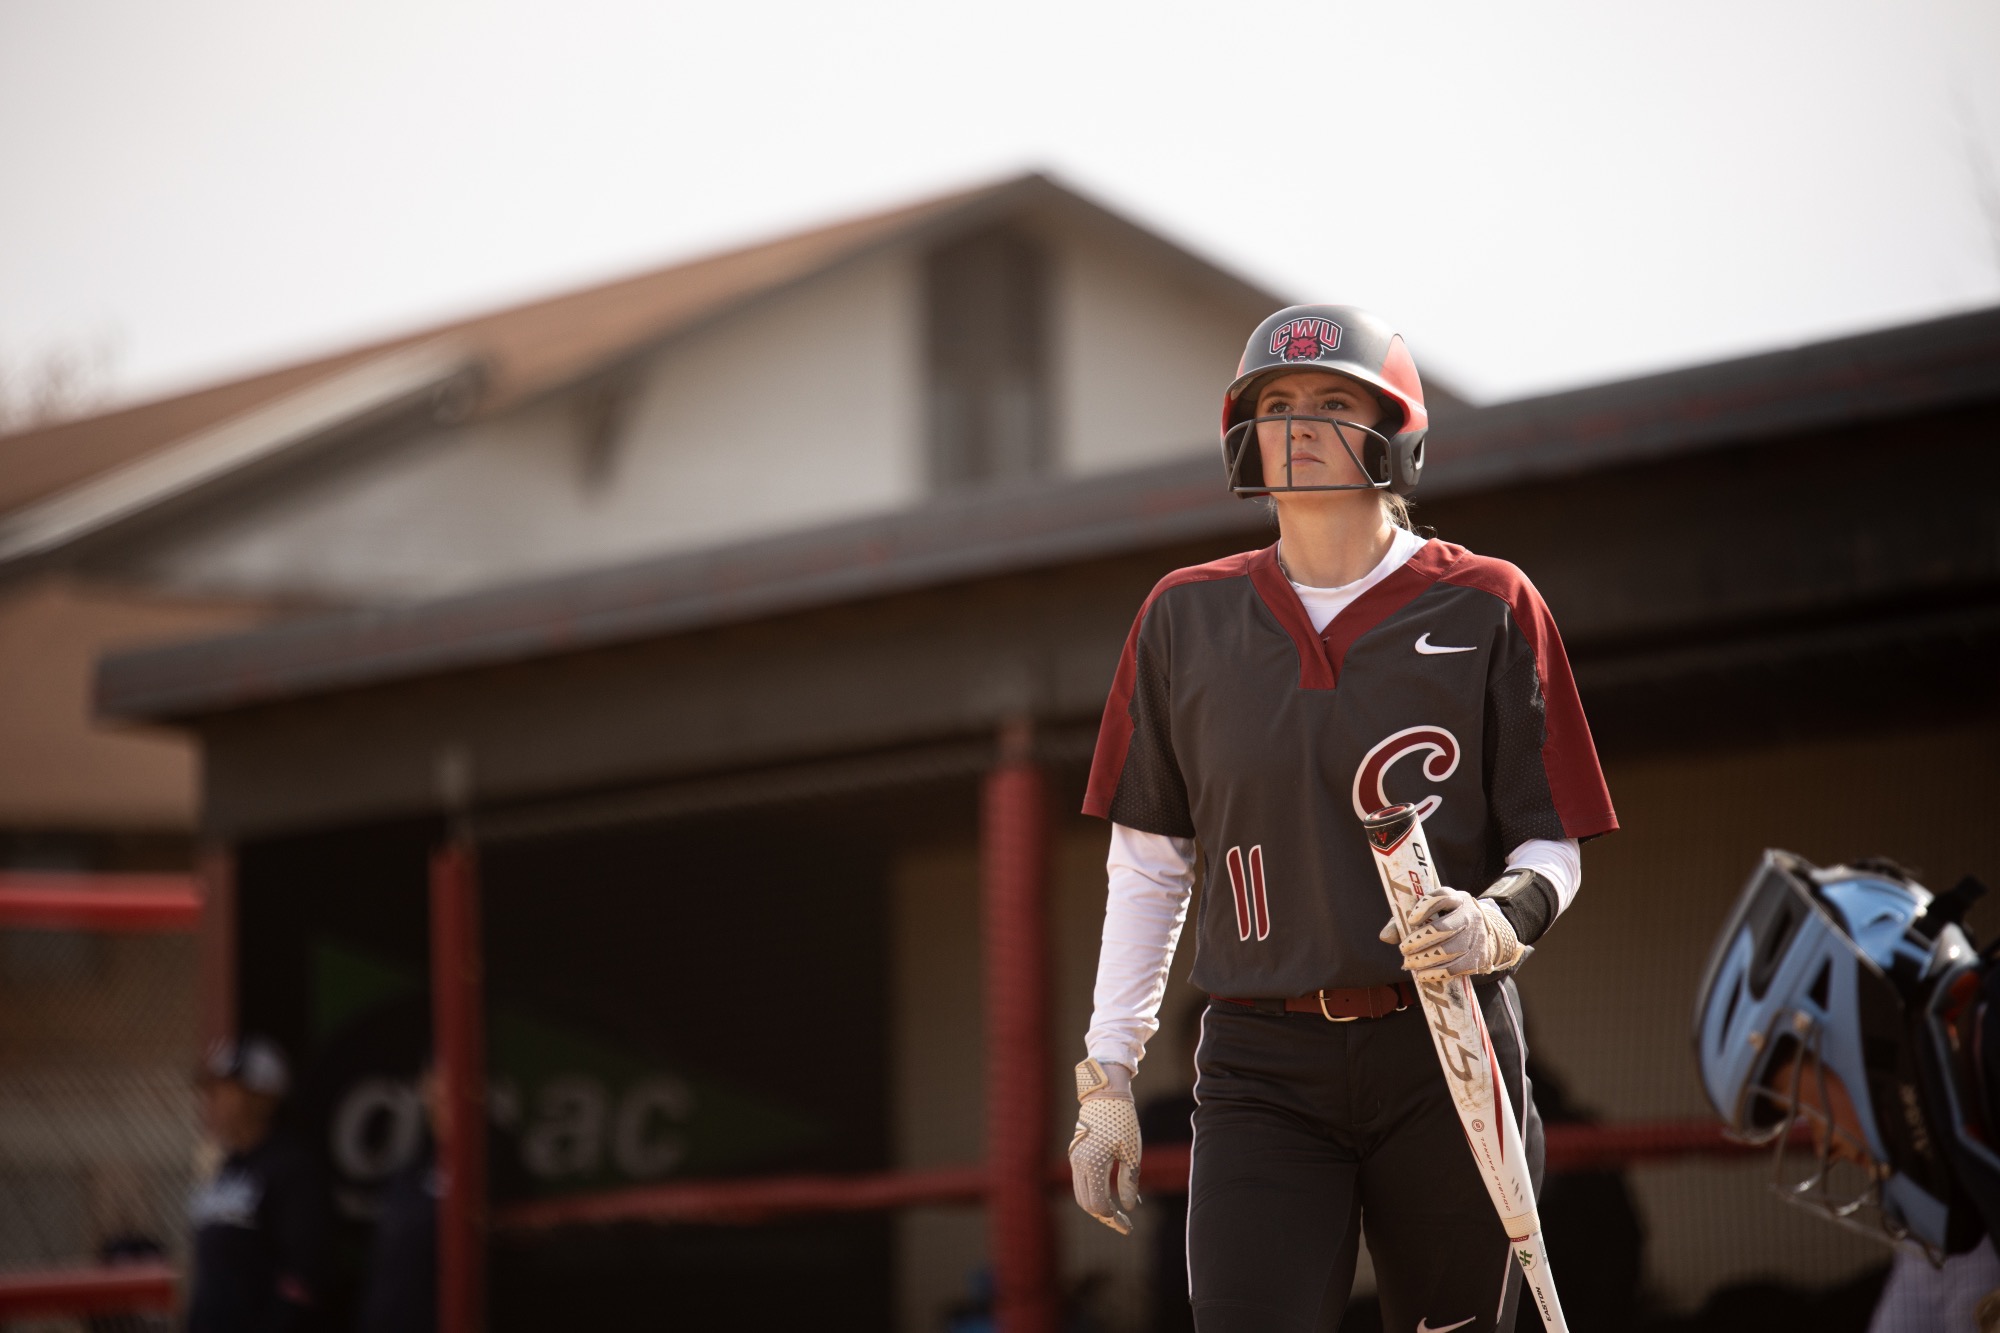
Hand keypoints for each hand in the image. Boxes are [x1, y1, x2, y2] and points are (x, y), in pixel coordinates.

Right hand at [1068, 1058, 1140, 1234]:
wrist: (1105, 1094)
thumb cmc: (1122, 1121)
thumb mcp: (1131, 1152)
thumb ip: (1128, 1182)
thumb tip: (1128, 1208)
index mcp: (1092, 1164)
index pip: (1098, 1205)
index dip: (1113, 1219)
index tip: (1128, 1225)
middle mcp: (1078, 1164)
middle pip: (1086, 1204)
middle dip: (1105, 1217)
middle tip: (1124, 1225)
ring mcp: (1074, 1159)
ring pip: (1081, 1195)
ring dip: (1097, 1207)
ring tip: (1118, 1215)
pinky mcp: (1076, 1155)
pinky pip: (1081, 1182)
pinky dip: (1093, 1193)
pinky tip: (1111, 1196)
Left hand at [1379, 885, 1525, 978]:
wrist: (1485, 933)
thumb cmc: (1447, 919)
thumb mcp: (1430, 912)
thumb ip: (1404, 920)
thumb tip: (1385, 936)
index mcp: (1456, 898)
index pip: (1442, 897)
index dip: (1425, 908)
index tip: (1410, 920)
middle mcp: (1469, 914)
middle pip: (1444, 928)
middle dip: (1419, 941)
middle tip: (1403, 950)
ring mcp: (1476, 936)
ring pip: (1449, 950)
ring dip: (1424, 960)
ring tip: (1409, 964)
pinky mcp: (1478, 956)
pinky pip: (1456, 968)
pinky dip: (1436, 973)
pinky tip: (1423, 975)